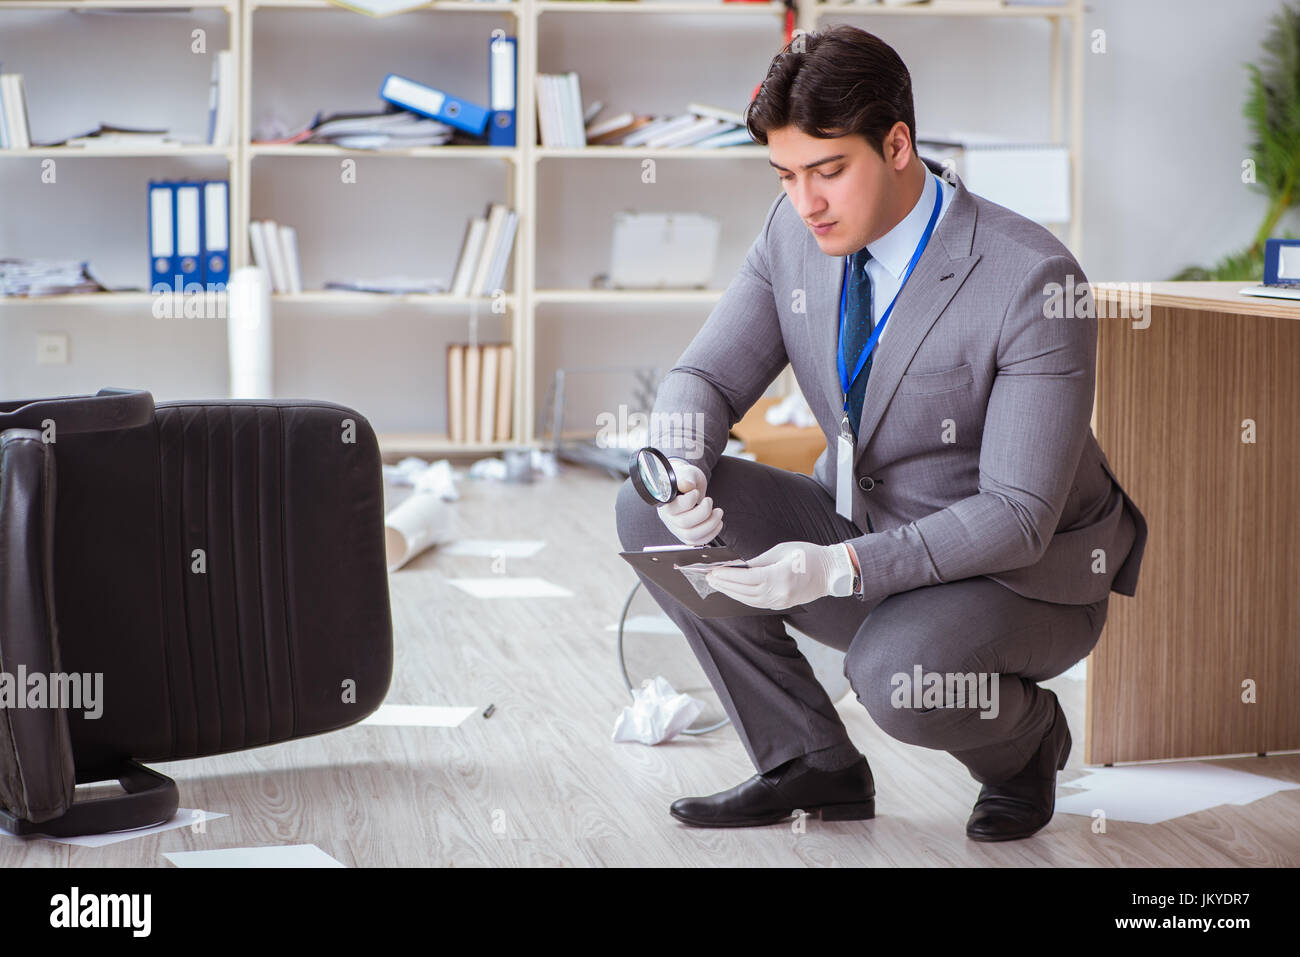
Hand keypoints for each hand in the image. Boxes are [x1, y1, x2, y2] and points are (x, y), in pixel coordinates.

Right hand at [656, 458, 722, 545]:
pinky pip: (697, 541)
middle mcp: (668, 517)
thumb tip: (686, 484)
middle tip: (710, 501)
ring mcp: (676, 528)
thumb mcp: (687, 473)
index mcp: (664, 502)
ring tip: (718, 512)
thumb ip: (686, 477)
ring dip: (710, 525)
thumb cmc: (686, 479)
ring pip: (691, 535)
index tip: (696, 492)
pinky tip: (717, 522)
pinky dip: (710, 534)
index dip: (688, 501)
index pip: (674, 508)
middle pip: (684, 523)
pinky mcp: (686, 534)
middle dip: (703, 512)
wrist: (689, 486)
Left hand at [705, 541, 854, 608]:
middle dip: (725, 584)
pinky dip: (742, 597)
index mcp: (780, 577)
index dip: (729, 576)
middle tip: (708, 577)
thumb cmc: (808, 555)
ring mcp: (781, 602)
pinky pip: (756, 603)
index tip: (714, 571)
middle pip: (745, 591)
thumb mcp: (781, 551)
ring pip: (749, 600)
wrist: (831, 572)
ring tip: (716, 583)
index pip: (748, 578)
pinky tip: (732, 590)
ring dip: (730, 592)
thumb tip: (737, 566)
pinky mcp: (781, 605)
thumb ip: (758, 561)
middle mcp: (780, 593)